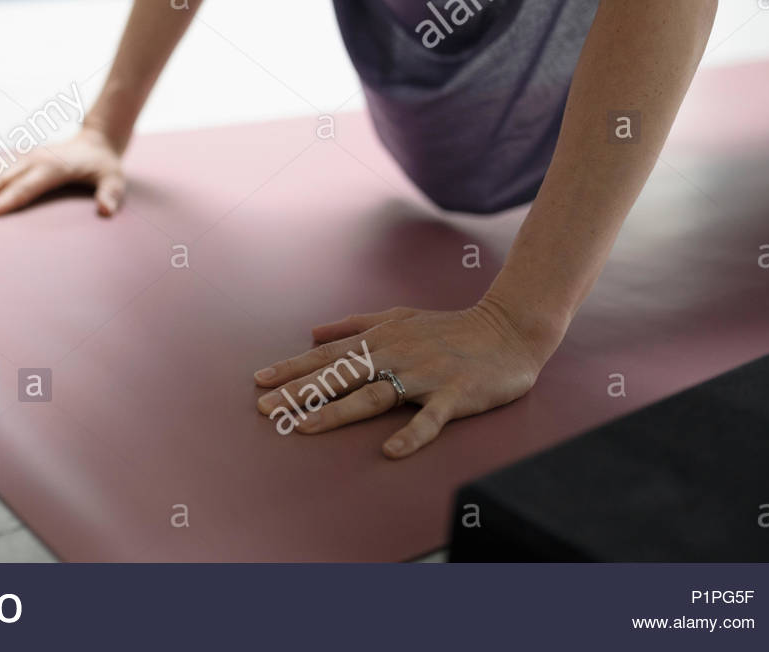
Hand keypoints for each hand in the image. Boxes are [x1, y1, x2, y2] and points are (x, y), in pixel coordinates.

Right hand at [0, 125, 126, 216]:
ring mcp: (20, 157)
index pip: (24, 188)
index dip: (5, 201)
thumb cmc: (104, 165)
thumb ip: (111, 193)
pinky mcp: (15, 156)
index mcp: (50, 168)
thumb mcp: (114, 178)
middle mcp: (31, 161)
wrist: (96, 140)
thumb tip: (107, 210)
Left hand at [253, 296, 563, 458]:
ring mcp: (424, 375)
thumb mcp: (399, 316)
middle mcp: (396, 354)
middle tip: (267, 408)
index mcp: (381, 338)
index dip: (293, 369)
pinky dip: (411, 434)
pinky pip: (429, 418)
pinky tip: (390, 451)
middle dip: (301, 391)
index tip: (260, 382)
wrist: (508, 329)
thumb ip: (355, 324)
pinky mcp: (453, 394)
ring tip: (307, 426)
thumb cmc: (450, 326)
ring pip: (375, 395)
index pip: (328, 356)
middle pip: (341, 375)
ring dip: (339, 411)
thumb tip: (314, 331)